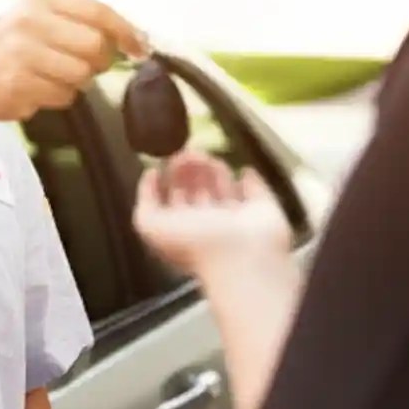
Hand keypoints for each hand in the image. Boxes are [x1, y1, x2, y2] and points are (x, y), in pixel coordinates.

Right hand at [0, 0, 148, 121]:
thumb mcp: (41, 20)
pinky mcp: (18, 84)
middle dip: (99, 62)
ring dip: (76, 83)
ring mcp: (22, 53)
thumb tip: (137, 39)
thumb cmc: (13, 50)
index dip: (126, 31)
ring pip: (82, 75)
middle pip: (96, 46)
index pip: (98, 11)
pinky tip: (37, 88)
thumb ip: (83, 23)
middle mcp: (29, 21)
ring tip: (52, 76)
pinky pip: (63, 96)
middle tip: (85, 65)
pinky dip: (57, 97)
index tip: (141, 46)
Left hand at [133, 151, 292, 278]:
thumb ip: (146, 201)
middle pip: (198, 192)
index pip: (175, 201)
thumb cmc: (194, 243)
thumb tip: (152, 175)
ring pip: (224, 189)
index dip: (171, 180)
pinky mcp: (262, 210)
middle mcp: (209, 224)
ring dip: (214, 171)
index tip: (169, 158)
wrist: (241, 257)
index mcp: (183, 229)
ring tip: (206, 156)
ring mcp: (237, 218)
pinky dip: (249, 180)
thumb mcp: (151, 226)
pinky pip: (255, 191)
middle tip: (188, 151)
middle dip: (191, 171)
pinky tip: (243, 170)